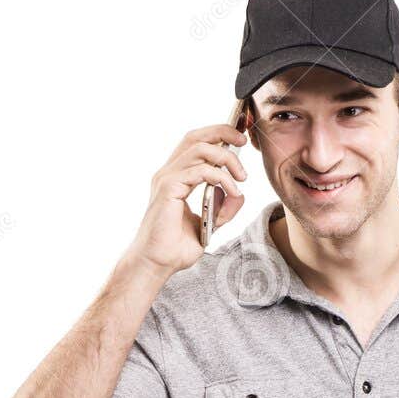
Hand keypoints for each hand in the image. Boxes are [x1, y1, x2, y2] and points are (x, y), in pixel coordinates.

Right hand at [125, 122, 248, 277]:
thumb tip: (239, 194)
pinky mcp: (168, 189)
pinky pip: (200, 171)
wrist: (156, 265)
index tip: (240, 142)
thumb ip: (223, 210)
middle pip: (195, 137)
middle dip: (222, 132)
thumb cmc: (174, 249)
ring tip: (242, 176)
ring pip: (200, 150)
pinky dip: (222, 178)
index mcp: (175, 178)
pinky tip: (233, 191)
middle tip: (243, 142)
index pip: (195, 144)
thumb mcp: (208, 225)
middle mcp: (169, 174)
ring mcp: (167, 179)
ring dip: (226, 159)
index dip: (217, 135)